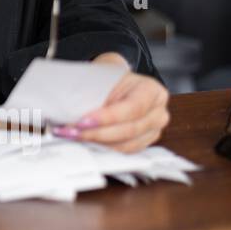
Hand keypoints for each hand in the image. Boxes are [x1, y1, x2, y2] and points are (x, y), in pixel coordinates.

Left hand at [55, 60, 169, 152]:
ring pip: (126, 144)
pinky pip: (124, 152)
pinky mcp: (143, 143)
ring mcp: (153, 131)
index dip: (108, 117)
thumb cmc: (111, 80)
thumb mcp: (104, 77)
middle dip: (98, 133)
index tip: (84, 121)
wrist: (118, 85)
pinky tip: (86, 143)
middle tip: (73, 132)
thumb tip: (71, 109)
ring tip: (74, 137)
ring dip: (97, 143)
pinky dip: (103, 149)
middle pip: (130, 130)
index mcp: (152, 91)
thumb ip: (96, 92)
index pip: (133, 107)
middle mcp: (159, 113)